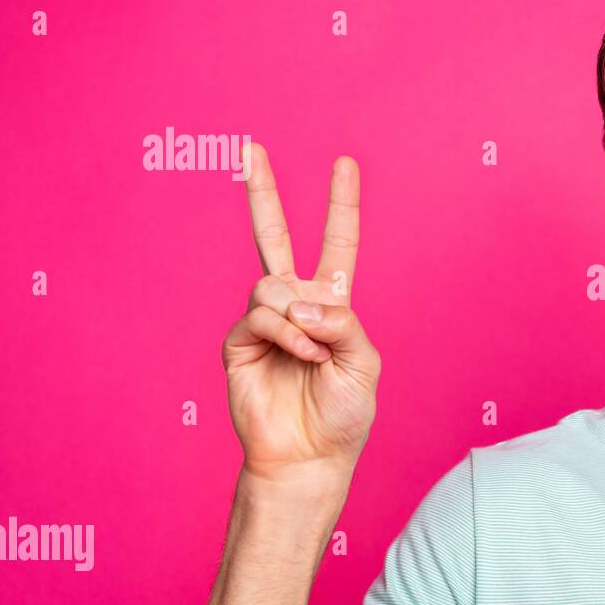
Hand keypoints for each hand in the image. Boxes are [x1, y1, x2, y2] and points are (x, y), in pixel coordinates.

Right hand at [222, 143, 379, 482]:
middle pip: (275, 237)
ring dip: (298, 318)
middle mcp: (296, 305)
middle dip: (262, 193)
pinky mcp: (239, 342)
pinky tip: (299, 357)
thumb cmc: (344, 414)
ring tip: (312, 353)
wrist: (309, 456)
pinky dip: (286, 334)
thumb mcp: (364, 362)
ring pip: (272, 285)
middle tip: (251, 149)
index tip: (344, 164)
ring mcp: (265, 322)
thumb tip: (298, 300)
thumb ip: (343, 322)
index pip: (338, 244)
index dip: (341, 206)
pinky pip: (261, 316)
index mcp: (333, 305)